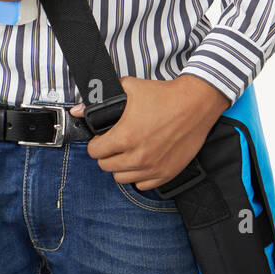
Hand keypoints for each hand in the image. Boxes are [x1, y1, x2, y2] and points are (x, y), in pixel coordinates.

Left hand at [69, 74, 230, 190]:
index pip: (95, 152)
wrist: (196, 104)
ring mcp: (153, 167)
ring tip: (126, 153)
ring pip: (122, 178)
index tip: (101, 139)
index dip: (95, 144)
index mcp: (126, 136)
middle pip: (106, 167)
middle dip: (106, 155)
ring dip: (121, 167)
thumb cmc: (164, 96)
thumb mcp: (130, 89)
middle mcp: (138, 156)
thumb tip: (78, 109)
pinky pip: (143, 185)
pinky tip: (142, 162)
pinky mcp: (166, 173)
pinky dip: (139, 176)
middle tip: (113, 145)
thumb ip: (102, 99)